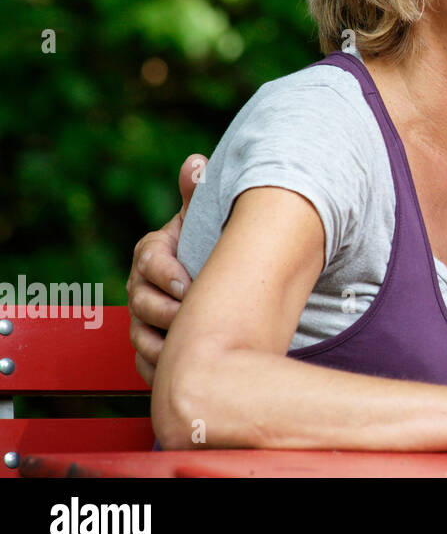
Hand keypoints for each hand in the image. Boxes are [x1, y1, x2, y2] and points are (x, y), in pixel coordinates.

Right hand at [127, 154, 204, 384]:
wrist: (217, 279)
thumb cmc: (209, 246)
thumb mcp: (206, 220)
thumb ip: (198, 195)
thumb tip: (196, 164)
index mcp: (152, 254)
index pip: (148, 262)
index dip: (166, 274)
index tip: (189, 284)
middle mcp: (142, 287)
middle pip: (142, 304)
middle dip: (168, 312)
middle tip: (194, 316)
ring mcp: (143, 319)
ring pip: (142, 338)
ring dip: (164, 343)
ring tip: (192, 346)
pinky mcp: (152, 347)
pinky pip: (147, 365)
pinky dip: (162, 369)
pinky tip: (184, 369)